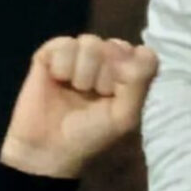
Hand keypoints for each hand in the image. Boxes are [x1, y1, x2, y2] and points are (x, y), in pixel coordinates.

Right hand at [1, 35, 158, 179]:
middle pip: (115, 46)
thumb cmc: (90, 135)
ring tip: (75, 90)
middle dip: (105, 75)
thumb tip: (138, 49)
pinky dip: (62, 66)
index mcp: (126, 77)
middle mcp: (104, 62)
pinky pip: (65, 44)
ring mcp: (78, 55)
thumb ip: (139, 82)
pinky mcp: (52, 53)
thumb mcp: (124, 116)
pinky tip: (57, 80)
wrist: (50, 147)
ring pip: (90, 43)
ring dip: (83, 73)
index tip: (117, 95)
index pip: (141, 55)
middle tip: (93, 96)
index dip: (129, 72)